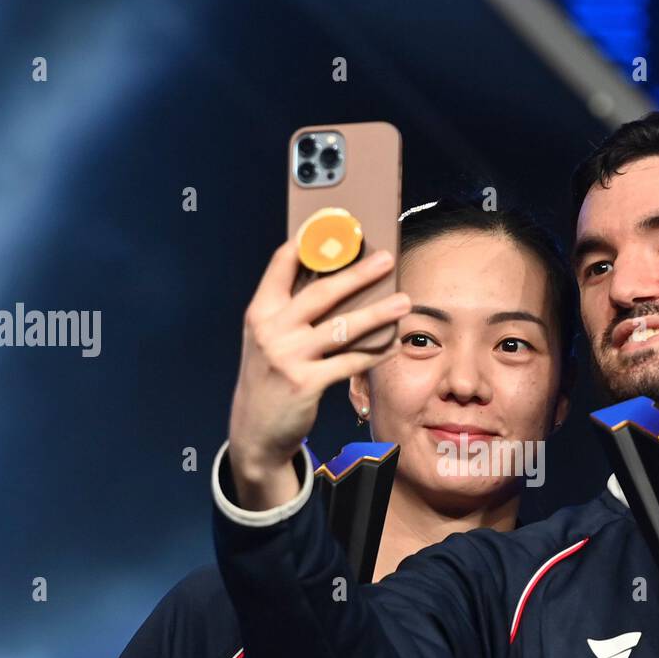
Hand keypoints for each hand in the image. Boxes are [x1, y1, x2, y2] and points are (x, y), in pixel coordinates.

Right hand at [228, 241, 410, 505]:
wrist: (254, 431)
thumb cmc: (269, 377)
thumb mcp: (268, 338)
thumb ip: (291, 309)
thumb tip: (336, 279)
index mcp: (259, 312)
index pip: (282, 264)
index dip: (310, 242)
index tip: (338, 225)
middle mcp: (270, 330)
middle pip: (321, 293)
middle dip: (357, 273)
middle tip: (386, 260)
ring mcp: (287, 357)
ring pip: (342, 327)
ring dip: (378, 314)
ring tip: (404, 302)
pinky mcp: (306, 383)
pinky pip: (350, 362)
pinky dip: (375, 352)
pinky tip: (394, 343)